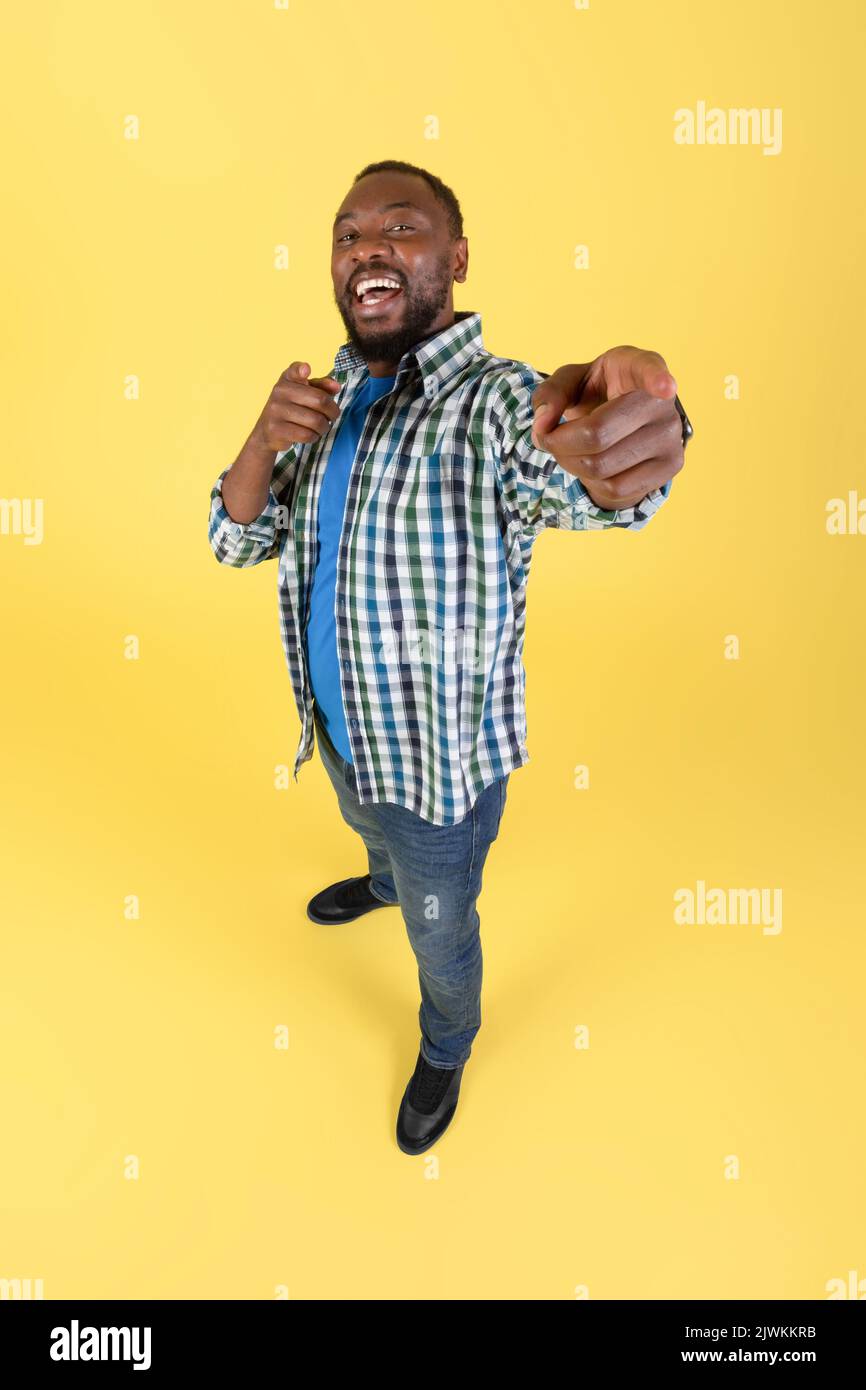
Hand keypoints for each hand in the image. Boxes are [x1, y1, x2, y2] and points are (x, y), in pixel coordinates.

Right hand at [253, 361, 341, 451]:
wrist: (267, 431)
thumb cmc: (293, 408)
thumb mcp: (305, 392)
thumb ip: (322, 386)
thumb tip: (336, 386)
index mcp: (287, 378)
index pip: (294, 370)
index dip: (301, 370)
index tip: (306, 371)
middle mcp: (279, 391)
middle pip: (320, 400)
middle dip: (332, 411)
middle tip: (332, 416)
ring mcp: (276, 410)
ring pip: (315, 420)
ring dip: (324, 427)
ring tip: (321, 427)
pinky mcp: (276, 429)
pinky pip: (306, 434)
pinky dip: (314, 437)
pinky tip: (311, 434)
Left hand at [530, 346, 684, 509]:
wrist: (625, 420)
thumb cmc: (598, 394)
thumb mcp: (571, 382)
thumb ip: (551, 393)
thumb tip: (542, 425)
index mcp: (639, 367)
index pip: (650, 370)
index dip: (656, 378)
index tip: (664, 388)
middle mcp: (663, 403)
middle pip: (597, 435)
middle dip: (559, 443)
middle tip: (549, 438)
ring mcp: (672, 437)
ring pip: (602, 468)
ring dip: (570, 464)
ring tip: (568, 451)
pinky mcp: (670, 466)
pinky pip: (616, 488)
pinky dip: (590, 483)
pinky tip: (590, 466)